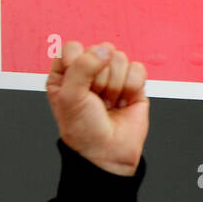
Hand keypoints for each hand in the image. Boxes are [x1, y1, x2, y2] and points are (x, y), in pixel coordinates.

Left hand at [46, 40, 148, 175]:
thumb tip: (105, 50)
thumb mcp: (70, 97)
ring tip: (108, 104)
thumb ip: (81, 67)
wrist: (106, 153)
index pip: (72, 48)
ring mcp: (111, 76)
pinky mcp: (132, 83)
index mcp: (65, 75)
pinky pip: (137, 68)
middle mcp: (87, 73)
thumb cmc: (82, 129)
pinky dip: (131, 87)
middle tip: (95, 100)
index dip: (77, 64)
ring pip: (120, 58)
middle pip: (100, 51)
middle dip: (99, 79)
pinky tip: (123, 103)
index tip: (76, 87)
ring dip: (115, 86)